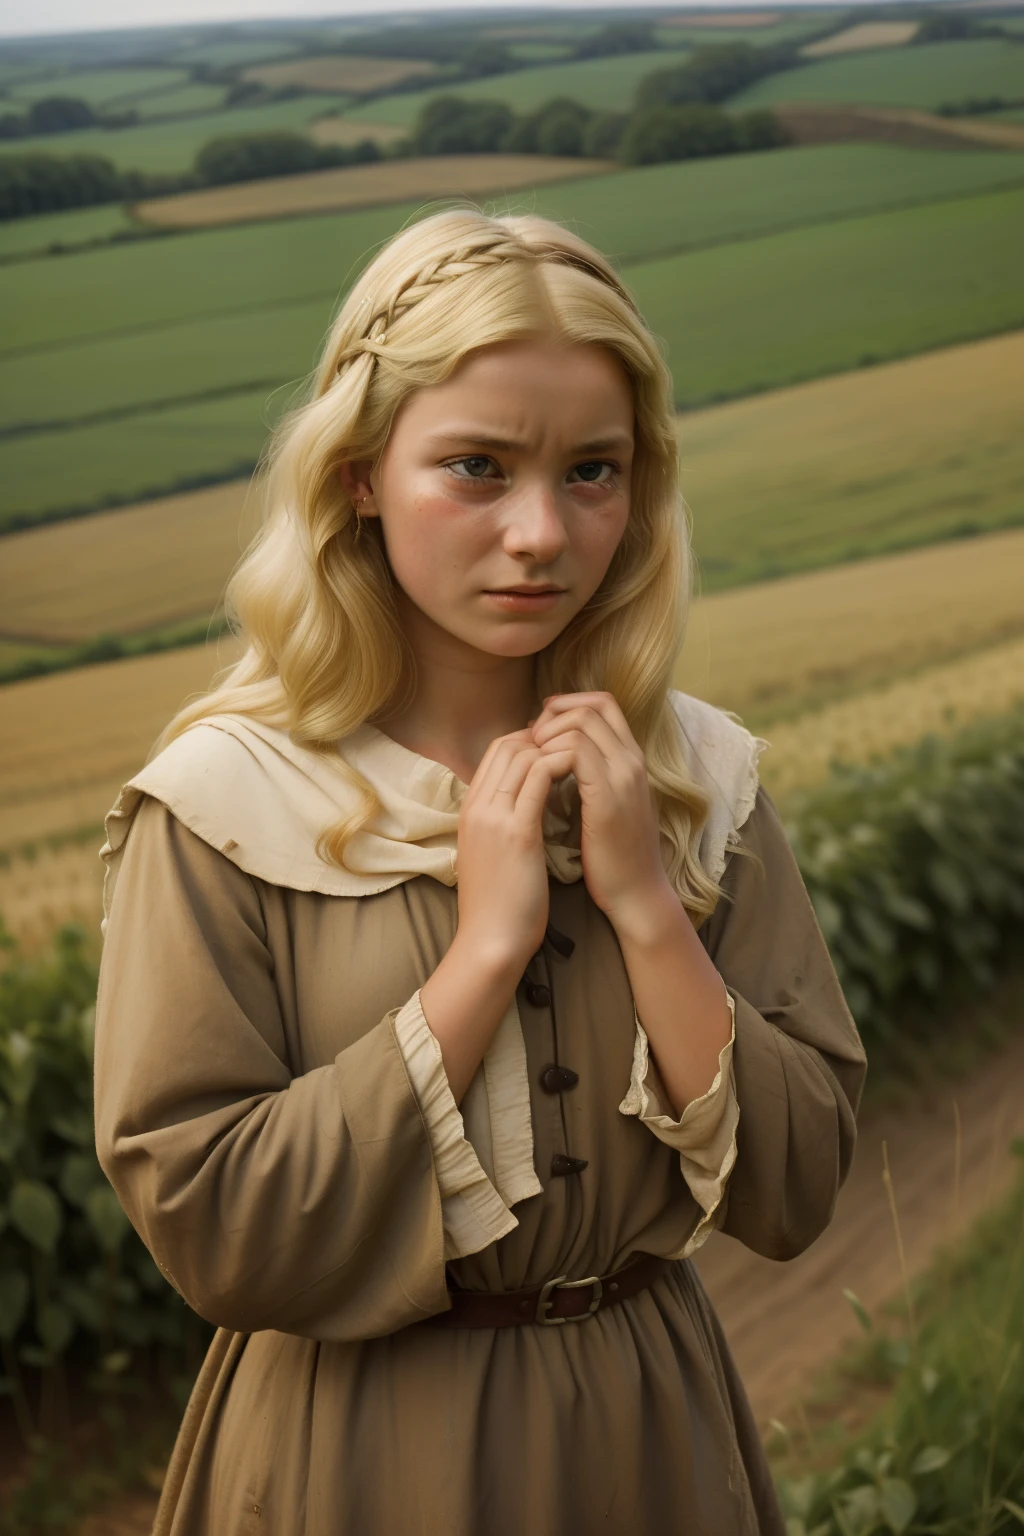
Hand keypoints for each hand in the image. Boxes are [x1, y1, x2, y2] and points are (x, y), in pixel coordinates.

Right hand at [455, 727, 567, 969]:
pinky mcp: (516, 831)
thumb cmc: (498, 905)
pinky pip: (539, 776)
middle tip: (574, 750)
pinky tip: (582, 776)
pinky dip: (562, 766)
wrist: (490, 941)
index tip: (557, 751)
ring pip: (522, 753)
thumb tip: (524, 808)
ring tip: (582, 762)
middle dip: (543, 738)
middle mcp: (477, 806)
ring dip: (556, 749)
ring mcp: (493, 816)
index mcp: (469, 810)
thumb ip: (501, 825)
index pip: (496, 752)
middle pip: (507, 744)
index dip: (528, 742)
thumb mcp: (491, 854)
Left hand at [529, 691, 671, 930]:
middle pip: (593, 705)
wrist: (635, 894)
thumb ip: (591, 776)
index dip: (568, 705)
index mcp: (631, 760)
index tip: (542, 726)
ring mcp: (623, 776)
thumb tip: (554, 753)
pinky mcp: (608, 797)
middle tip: (531, 738)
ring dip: (547, 733)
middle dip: (554, 713)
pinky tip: (537, 775)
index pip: (604, 704)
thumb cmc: (614, 855)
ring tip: (530, 757)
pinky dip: (550, 754)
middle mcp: (632, 761)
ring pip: (582, 722)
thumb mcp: (605, 805)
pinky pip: (576, 751)